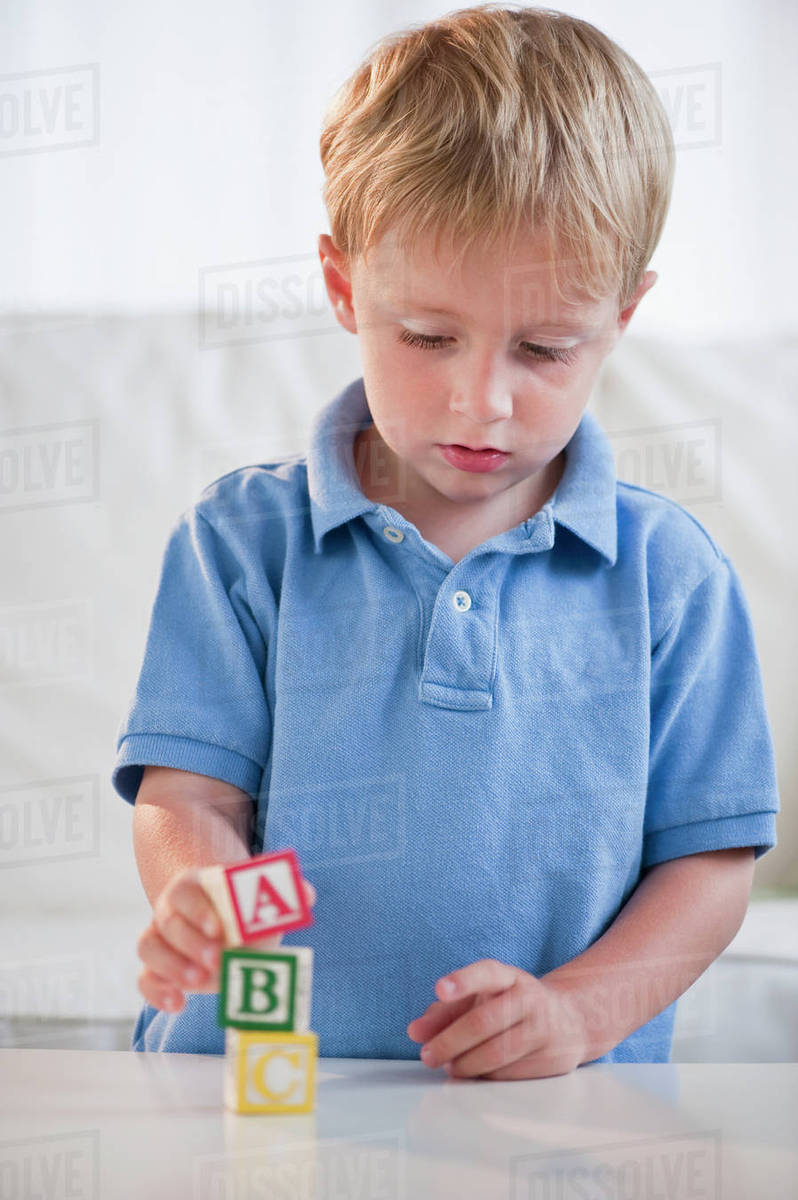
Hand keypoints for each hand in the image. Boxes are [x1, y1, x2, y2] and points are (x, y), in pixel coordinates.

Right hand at [137, 867, 315, 1012]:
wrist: (222, 922)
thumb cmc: (243, 910)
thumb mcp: (260, 900)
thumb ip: (284, 895)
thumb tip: (307, 894)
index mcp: (194, 886)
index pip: (187, 892)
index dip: (199, 909)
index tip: (218, 928)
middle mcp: (170, 910)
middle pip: (168, 922)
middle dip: (191, 942)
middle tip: (216, 960)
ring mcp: (161, 938)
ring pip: (149, 947)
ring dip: (171, 967)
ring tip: (197, 984)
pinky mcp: (157, 968)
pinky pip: (145, 978)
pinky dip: (156, 992)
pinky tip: (178, 1004)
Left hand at [406, 958, 586, 1079]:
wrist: (571, 1020)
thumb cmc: (513, 1006)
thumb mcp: (482, 998)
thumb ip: (446, 1011)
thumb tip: (416, 1031)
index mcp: (509, 977)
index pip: (486, 973)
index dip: (463, 981)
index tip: (440, 989)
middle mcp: (529, 999)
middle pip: (484, 1022)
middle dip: (449, 1041)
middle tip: (428, 1055)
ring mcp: (543, 1029)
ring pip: (497, 1052)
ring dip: (465, 1064)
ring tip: (448, 1067)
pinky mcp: (551, 1060)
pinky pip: (509, 1074)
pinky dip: (484, 1077)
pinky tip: (473, 1075)